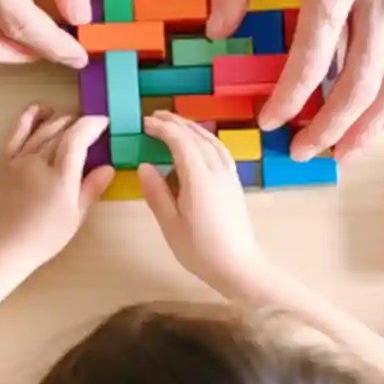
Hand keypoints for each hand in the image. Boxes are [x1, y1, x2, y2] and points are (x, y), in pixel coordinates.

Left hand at [0, 105, 113, 269]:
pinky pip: (17, 129)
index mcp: (60, 176)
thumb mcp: (73, 218)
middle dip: (79, 122)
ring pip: (43, 127)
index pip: (78, 138)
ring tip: (71, 119)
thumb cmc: (41, 238)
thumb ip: (91, 189)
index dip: (93, 125)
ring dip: (60, 118)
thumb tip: (108, 167)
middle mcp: (39, 160)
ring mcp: (18, 157)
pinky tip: (41, 110)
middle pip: (62, 130)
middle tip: (91, 125)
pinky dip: (30, 115)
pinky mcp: (2, 158)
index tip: (104, 122)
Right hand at [137, 112, 268, 291]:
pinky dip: (206, 139)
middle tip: (154, 116)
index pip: (180, 142)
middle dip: (175, 123)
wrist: (239, 267)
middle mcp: (217, 170)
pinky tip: (199, 143)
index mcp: (199, 178)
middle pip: (196, 136)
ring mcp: (229, 175)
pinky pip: (220, 150)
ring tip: (174, 123)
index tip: (144, 123)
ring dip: (192, 128)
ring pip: (211, 141)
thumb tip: (144, 165)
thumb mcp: (170, 225)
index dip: (162, 129)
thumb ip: (156, 193)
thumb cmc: (200, 250)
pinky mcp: (234, 182)